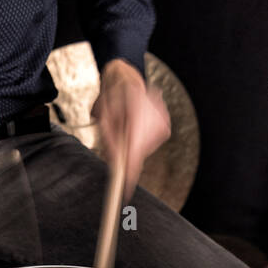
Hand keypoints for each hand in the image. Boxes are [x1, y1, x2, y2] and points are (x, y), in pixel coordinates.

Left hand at [91, 58, 170, 199]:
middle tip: (113, 144)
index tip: (124, 191)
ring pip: (143, 150)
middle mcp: (155, 123)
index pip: (134, 155)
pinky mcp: (165, 128)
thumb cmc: (111, 95)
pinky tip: (135, 123)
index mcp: (138, 118)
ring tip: (125, 125)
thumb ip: (108, 140)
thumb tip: (113, 163)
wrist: (127, 76)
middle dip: (125, 156)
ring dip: (132, 145)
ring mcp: (162, 126)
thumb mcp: (102, 116)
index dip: (128, 175)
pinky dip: (140, 139)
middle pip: (138, 155)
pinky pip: (149, 143)